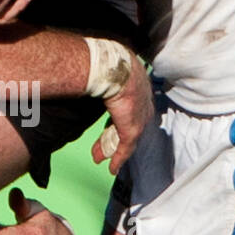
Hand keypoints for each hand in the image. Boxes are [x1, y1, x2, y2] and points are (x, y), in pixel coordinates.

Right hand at [91, 56, 153, 173]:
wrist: (115, 70)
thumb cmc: (110, 65)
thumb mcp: (112, 71)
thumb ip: (107, 78)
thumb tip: (90, 72)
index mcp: (139, 88)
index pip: (129, 109)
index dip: (117, 120)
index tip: (108, 128)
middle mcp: (144, 105)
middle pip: (127, 126)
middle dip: (112, 138)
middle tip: (101, 148)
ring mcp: (140, 118)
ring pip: (125, 139)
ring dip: (111, 150)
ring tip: (100, 159)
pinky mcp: (133, 130)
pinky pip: (125, 149)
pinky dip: (118, 159)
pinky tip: (112, 168)